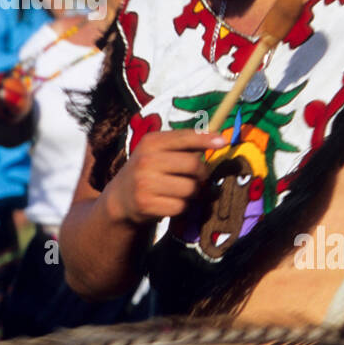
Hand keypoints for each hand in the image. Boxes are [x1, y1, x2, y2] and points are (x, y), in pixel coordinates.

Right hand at [104, 128, 226, 225]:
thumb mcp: (157, 150)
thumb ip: (183, 144)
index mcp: (150, 142)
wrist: (121, 198)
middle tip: (196, 177)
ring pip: (190, 188)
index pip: (183, 138)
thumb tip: (218, 139)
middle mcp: (146, 160)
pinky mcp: (147, 204)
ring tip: (179, 190)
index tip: (222, 141)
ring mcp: (145, 183)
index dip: (205, 139)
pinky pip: (181, 206)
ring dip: (191, 192)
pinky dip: (181, 206)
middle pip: (193, 165)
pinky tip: (170, 201)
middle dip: (201, 173)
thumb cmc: (148, 170)